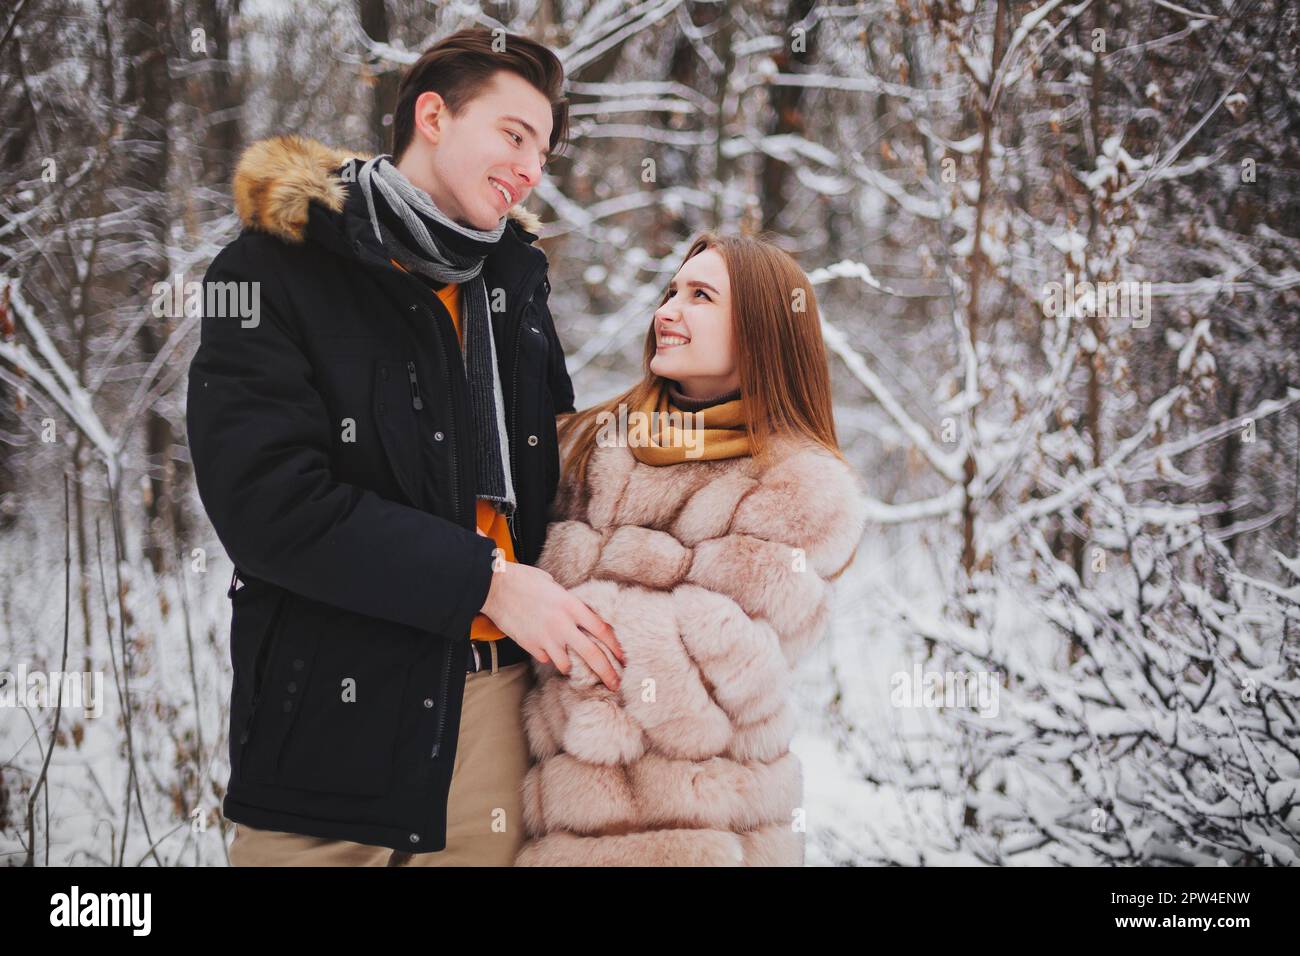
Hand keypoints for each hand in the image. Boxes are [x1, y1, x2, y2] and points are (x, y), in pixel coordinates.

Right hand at [479, 558, 624, 691]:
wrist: (496, 587)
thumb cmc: (525, 580)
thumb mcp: (554, 586)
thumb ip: (569, 603)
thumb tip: (580, 614)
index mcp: (572, 605)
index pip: (602, 630)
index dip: (617, 646)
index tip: (624, 658)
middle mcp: (562, 624)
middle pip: (592, 654)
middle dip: (607, 672)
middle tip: (616, 684)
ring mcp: (546, 637)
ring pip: (567, 664)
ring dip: (572, 666)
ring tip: (574, 666)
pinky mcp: (531, 646)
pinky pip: (546, 659)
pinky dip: (549, 657)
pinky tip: (546, 649)